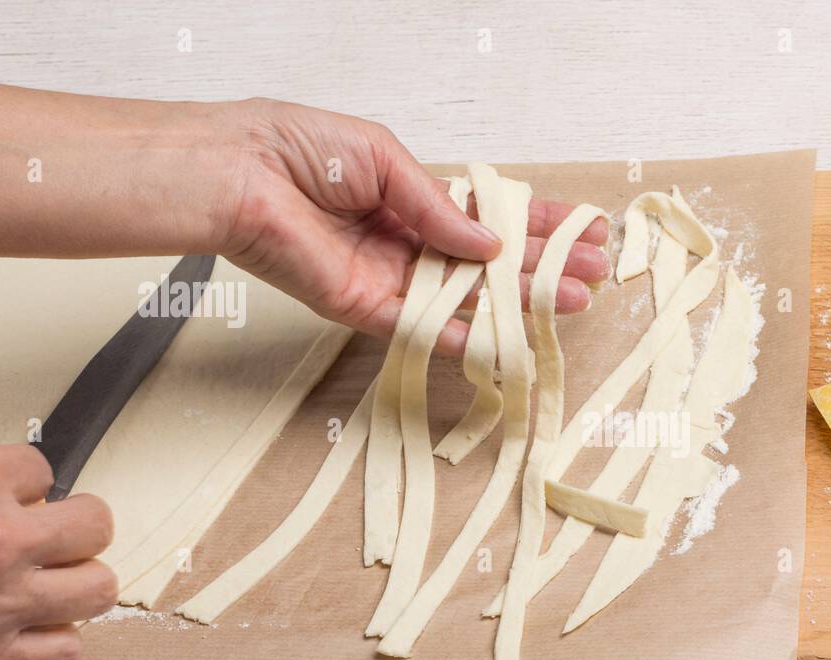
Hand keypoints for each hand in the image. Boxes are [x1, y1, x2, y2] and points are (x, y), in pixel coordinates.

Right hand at [0, 445, 115, 659]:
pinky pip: (66, 651)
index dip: (24, 481)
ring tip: (47, 582)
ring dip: (77, 584)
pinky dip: (54, 641)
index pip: (40, 469)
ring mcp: (1, 604)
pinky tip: (31, 626)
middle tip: (50, 536)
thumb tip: (26, 486)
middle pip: (96, 525)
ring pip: (98, 588)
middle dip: (76, 529)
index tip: (10, 493)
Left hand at [213, 98, 609, 354]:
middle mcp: (408, 241)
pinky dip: (467, 336)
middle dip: (543, 266)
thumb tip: (490, 241)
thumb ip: (439, 204)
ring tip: (570, 302)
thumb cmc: (297, 148)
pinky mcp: (366, 309)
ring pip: (468, 298)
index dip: (538, 223)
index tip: (584, 231)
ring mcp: (391, 278)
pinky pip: (425, 327)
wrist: (238, 174)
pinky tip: (510, 339)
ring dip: (520, 302)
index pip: (489, 215)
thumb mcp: (386, 157)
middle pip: (489, 262)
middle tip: (592, 276)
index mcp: (413, 197)